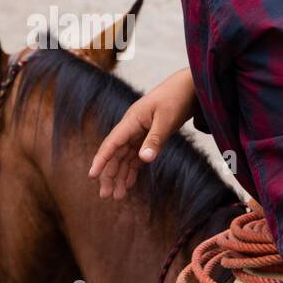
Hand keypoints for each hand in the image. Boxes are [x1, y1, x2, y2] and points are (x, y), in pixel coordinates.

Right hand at [88, 68, 196, 199]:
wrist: (190, 87)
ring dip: (120, 176)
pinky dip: (132, 170)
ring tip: (117, 196)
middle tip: (106, 196)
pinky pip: (136, 156)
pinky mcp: (148, 136)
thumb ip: (155, 139)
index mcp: (131, 121)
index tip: (92, 175)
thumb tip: (144, 159)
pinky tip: (129, 184)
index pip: (111, 143)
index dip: (101, 160)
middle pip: (115, 154)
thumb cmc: (177, 97)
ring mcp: (139, 132)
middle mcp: (131, 127)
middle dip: (109, 175)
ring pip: (124, 158)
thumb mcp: (167, 119)